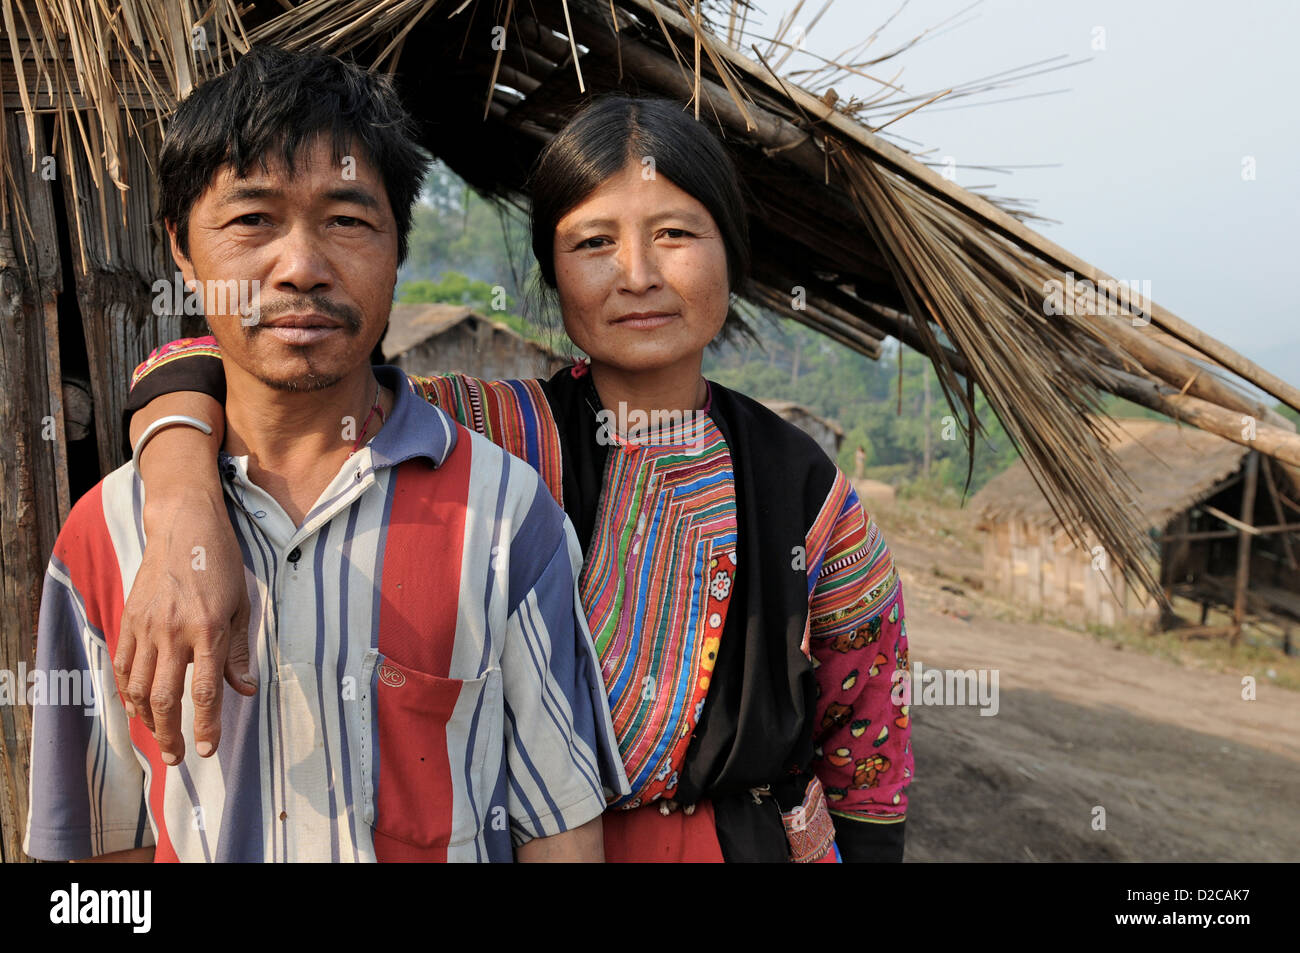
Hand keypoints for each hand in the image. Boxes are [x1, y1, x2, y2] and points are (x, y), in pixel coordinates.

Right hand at [115, 484, 253, 764]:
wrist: (184, 526)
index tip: (207, 750)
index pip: (204, 691)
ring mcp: (146, 627)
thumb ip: (239, 651)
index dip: (205, 726)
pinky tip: (137, 707)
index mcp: (208, 630)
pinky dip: (127, 692)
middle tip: (176, 757)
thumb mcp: (242, 605)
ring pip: (138, 688)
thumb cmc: (221, 565)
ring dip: (147, 719)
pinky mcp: (129, 619)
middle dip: (170, 734)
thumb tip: (246, 690)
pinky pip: (123, 666)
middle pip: (165, 698)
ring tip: (158, 737)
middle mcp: (174, 632)